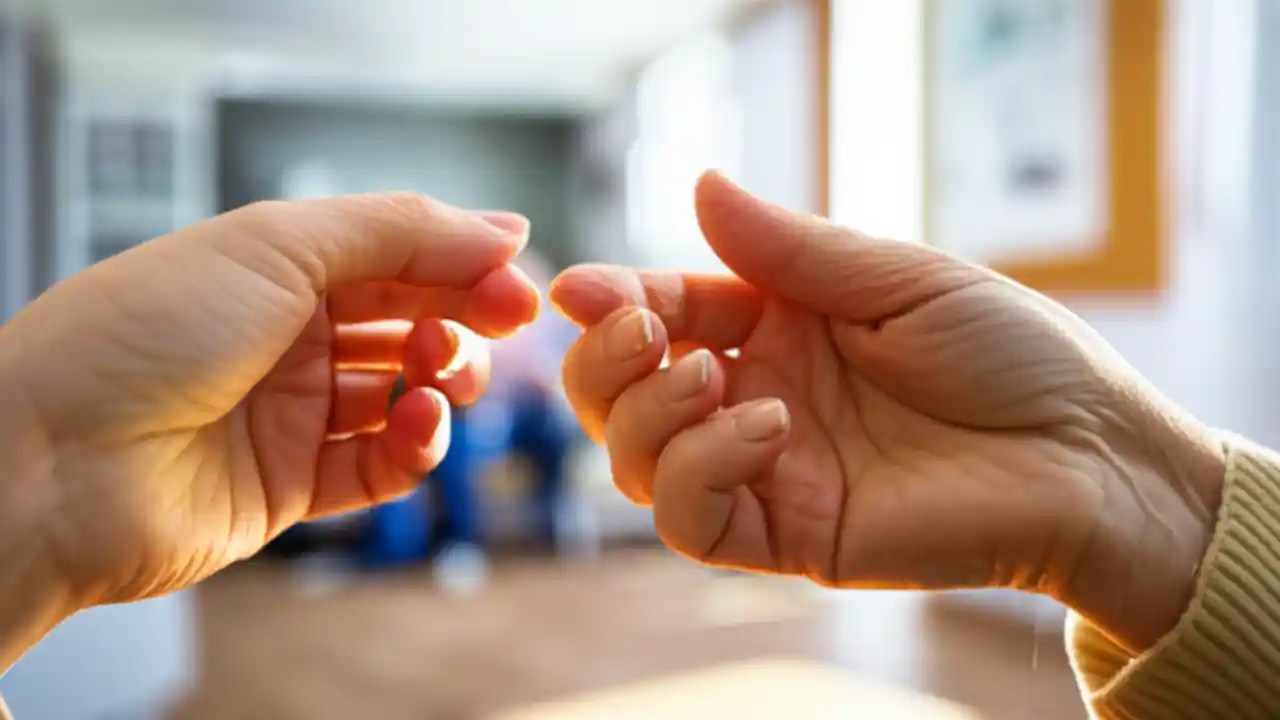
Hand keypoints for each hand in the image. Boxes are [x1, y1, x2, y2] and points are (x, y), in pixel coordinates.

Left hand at [0, 194, 537, 663]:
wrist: (51, 460)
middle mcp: (284, 336)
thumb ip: (401, 232)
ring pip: (403, 392)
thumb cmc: (140, 334)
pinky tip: (421, 424)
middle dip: (464, 318)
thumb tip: (505, 229)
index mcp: (275, 266)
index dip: (463, 263)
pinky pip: (380, 464)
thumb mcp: (277, 245)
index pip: (396, 255)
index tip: (518, 279)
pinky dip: (416, 445)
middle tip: (504, 325)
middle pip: (408, 320)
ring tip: (446, 376)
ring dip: (443, 380)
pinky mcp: (291, 484)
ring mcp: (288, 411)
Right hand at [553, 173, 1224, 651]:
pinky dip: (699, 468)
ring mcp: (765, 472)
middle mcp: (754, 398)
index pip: (660, 312)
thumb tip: (699, 184)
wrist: (1087, 455)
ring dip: (647, 411)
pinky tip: (766, 429)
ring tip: (717, 376)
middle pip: (620, 395)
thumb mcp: (898, 279)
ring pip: (636, 461)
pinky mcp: (787, 537)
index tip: (579, 285)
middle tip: (640, 327)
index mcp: (775, 328)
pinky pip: (691, 521)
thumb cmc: (1012, 355)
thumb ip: (792, 247)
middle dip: (603, 362)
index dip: (611, 299)